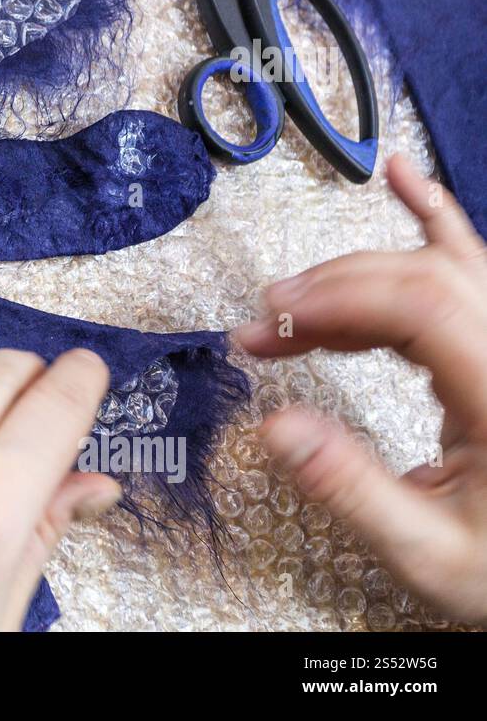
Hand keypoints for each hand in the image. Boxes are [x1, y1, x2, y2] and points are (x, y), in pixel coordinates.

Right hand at [236, 154, 486, 623]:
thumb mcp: (428, 553)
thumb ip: (352, 489)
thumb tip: (275, 427)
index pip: (420, 306)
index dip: (337, 300)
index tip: (273, 323)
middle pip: (420, 276)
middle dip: (329, 288)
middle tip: (264, 325)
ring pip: (439, 264)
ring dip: (356, 271)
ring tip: (290, 299)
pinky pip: (467, 262)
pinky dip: (431, 216)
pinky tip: (401, 177)